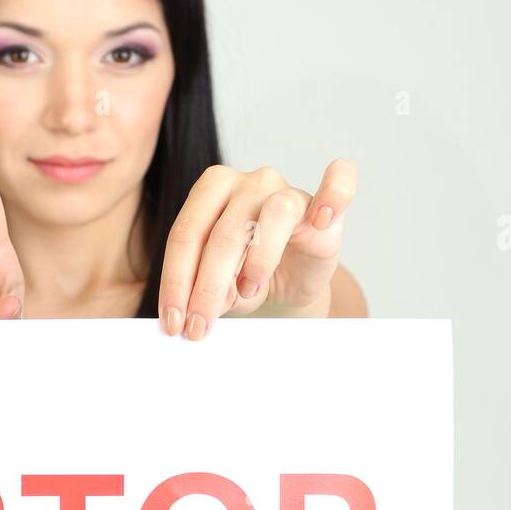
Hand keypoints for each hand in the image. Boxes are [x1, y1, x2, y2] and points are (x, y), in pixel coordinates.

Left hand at [158, 159, 357, 336]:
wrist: (290, 279)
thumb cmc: (250, 274)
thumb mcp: (220, 287)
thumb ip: (204, 289)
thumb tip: (198, 305)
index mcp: (209, 192)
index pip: (186, 234)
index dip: (176, 281)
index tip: (173, 322)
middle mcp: (246, 183)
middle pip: (222, 232)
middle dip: (207, 288)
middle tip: (199, 325)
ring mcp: (284, 189)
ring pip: (270, 216)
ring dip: (256, 262)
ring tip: (249, 292)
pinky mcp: (320, 204)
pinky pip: (337, 183)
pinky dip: (334, 194)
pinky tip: (321, 220)